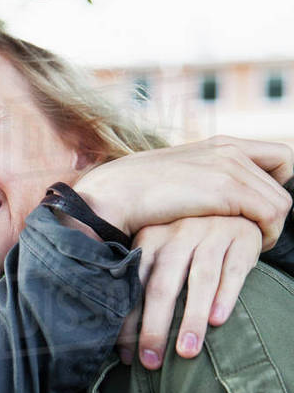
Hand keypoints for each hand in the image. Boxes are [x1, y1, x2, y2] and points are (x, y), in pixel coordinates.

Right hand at [76, 137, 292, 247]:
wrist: (115, 194)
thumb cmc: (141, 196)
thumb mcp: (183, 180)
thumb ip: (208, 181)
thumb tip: (226, 203)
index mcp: (222, 144)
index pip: (282, 157)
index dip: (282, 183)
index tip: (265, 210)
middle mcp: (230, 150)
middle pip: (285, 181)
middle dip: (276, 213)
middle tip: (259, 234)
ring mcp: (229, 167)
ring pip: (281, 202)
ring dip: (272, 228)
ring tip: (253, 245)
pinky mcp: (225, 190)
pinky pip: (271, 214)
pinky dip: (265, 235)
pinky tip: (248, 248)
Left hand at [116, 215, 261, 368]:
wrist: (234, 210)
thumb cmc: (190, 245)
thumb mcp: (164, 252)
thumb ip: (145, 285)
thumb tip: (123, 343)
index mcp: (152, 238)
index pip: (135, 283)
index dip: (129, 319)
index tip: (127, 355)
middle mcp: (179, 233)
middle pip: (163, 283)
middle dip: (155, 325)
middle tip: (152, 361)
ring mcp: (212, 233)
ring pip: (200, 279)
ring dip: (192, 318)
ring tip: (186, 351)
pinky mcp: (242, 239)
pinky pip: (233, 270)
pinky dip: (225, 296)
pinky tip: (218, 321)